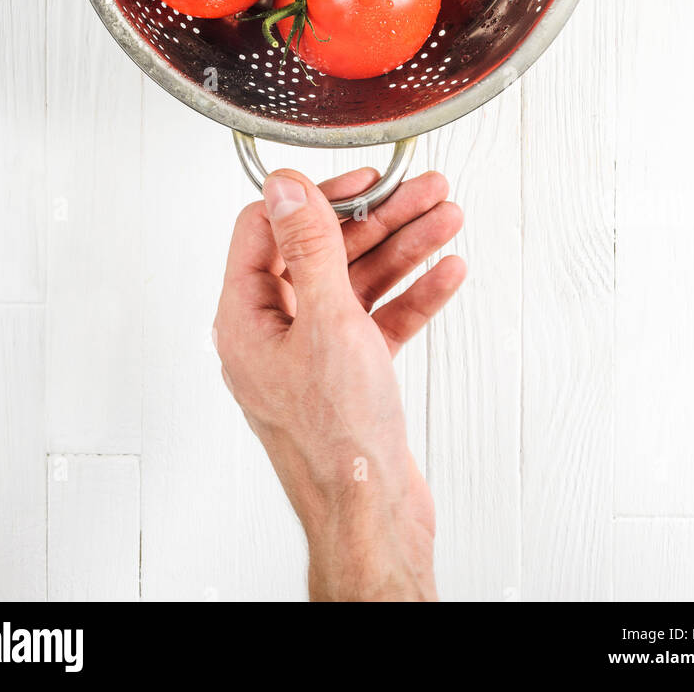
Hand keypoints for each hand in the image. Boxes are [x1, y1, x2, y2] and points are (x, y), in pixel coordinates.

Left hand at [213, 165, 464, 601]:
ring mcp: (313, 356)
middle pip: (324, 251)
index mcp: (247, 319)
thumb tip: (286, 187)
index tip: (360, 178)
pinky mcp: (349, 377)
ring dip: (404, 249)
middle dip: (379, 219)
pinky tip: (444, 273)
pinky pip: (379, 320)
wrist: (372, 514)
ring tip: (446, 220)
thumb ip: (309, 247)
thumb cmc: (338, 437)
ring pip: (358, 283)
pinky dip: (412, 295)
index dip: (316, 197)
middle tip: (423, 192)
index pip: (268, 231)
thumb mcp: (327, 320)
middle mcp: (275, 334)